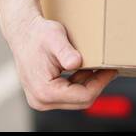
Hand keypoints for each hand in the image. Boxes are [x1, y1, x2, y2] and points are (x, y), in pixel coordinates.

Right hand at [4, 13, 118, 111]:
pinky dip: (81, 83)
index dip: (101, 83)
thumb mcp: (54, 38)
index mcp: (44, 91)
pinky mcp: (44, 96)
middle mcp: (41, 101)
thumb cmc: (39, 34)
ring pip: (77, 99)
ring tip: (100, 66)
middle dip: (98, 85)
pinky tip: (87, 69)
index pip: (83, 96)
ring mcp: (41, 100)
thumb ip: (65, 51)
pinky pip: (70, 95)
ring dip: (90, 84)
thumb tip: (75, 63)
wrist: (23, 34)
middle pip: (81, 101)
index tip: (112, 68)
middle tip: (109, 67)